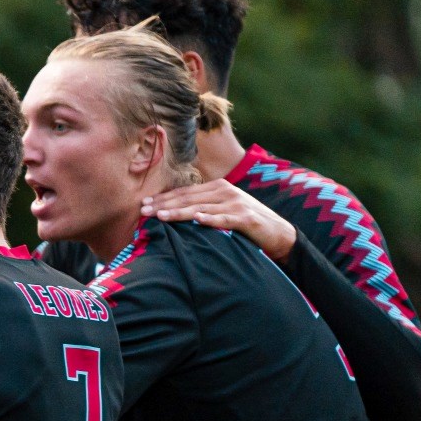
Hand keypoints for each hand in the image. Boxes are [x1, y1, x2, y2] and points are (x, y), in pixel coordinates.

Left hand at [143, 181, 296, 262]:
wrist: (277, 232)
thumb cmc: (244, 222)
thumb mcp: (222, 210)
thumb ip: (203, 207)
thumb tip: (174, 212)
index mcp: (217, 188)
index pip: (185, 193)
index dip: (163, 198)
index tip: (143, 204)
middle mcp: (225, 192)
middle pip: (189, 198)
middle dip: (164, 204)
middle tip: (143, 211)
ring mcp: (236, 204)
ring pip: (201, 208)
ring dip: (180, 212)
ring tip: (161, 216)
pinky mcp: (246, 218)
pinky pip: (224, 219)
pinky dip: (210, 219)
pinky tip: (197, 220)